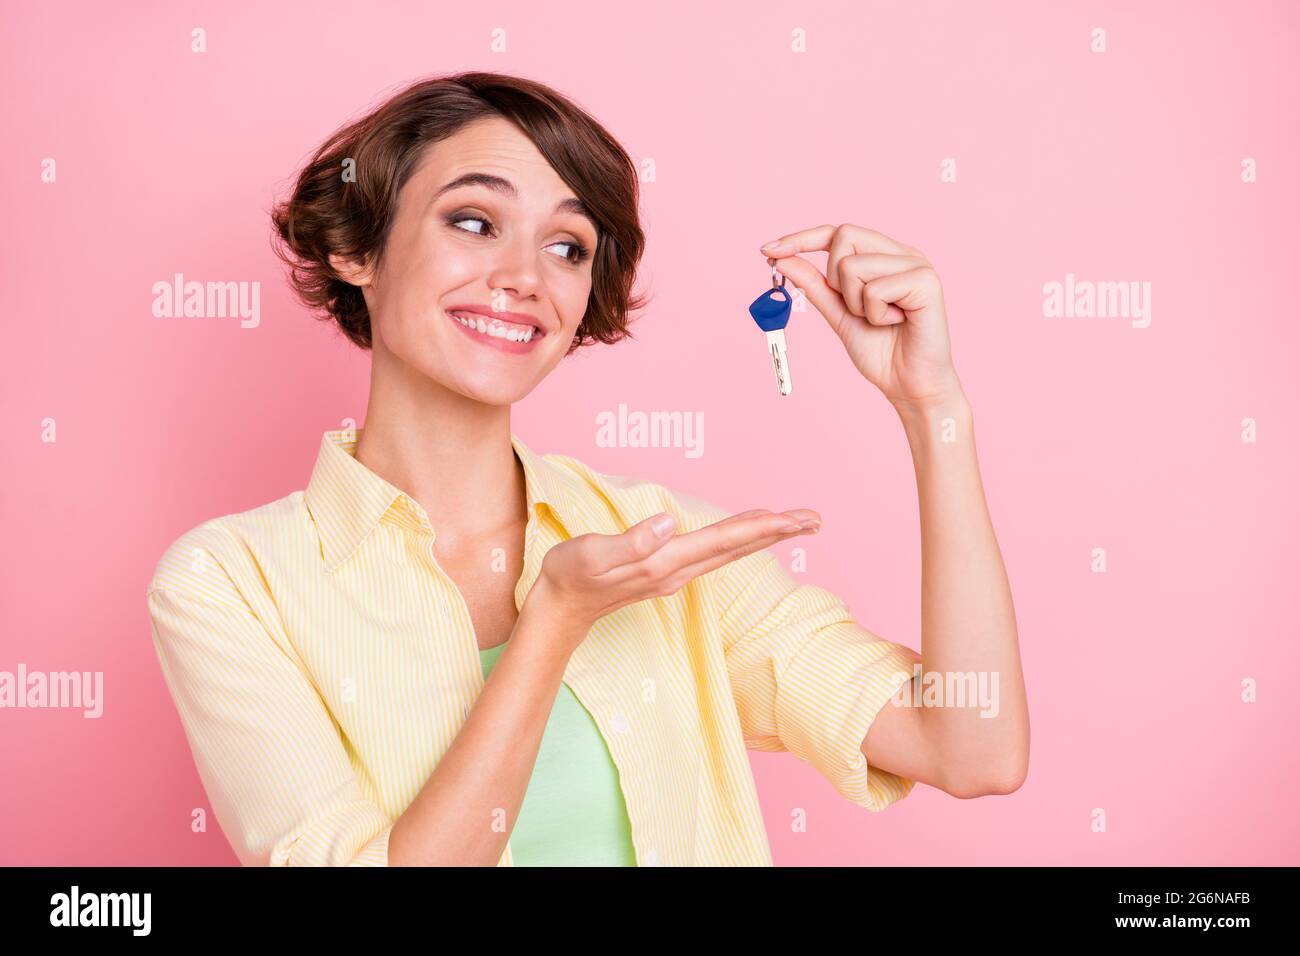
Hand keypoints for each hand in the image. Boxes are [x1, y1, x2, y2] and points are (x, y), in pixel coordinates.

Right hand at [528, 508, 820, 653]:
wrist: (560, 608)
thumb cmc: (570, 576)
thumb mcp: (591, 555)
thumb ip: (631, 542)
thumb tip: (669, 521)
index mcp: (665, 562)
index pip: (722, 541)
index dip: (760, 527)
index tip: (794, 518)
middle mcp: (678, 570)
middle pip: (737, 547)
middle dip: (777, 532)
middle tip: (814, 519)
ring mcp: (675, 573)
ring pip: (730, 551)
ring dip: (764, 535)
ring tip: (795, 523)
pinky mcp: (667, 570)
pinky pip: (715, 552)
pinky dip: (740, 540)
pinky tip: (749, 535)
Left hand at [760, 224, 963, 413]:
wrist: (909, 386)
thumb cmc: (882, 352)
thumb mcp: (839, 314)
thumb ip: (815, 286)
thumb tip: (782, 259)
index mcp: (884, 256)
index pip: (837, 233)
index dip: (801, 238)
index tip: (767, 250)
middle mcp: (902, 253)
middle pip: (844, 236)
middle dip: (835, 279)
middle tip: (857, 309)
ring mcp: (917, 263)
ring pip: (854, 266)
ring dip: (855, 303)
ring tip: (881, 320)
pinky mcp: (926, 281)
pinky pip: (875, 288)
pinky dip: (875, 313)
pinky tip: (896, 323)